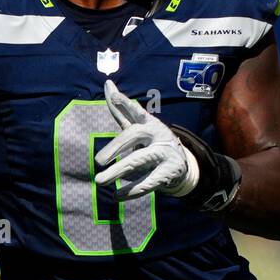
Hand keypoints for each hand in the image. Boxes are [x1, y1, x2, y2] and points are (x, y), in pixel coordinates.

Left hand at [94, 79, 198, 200]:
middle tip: (98, 161)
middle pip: (133, 136)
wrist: (181, 165)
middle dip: (115, 147)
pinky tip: (117, 196)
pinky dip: (130, 191)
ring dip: (118, 171)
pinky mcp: (168, 173)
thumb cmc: (152, 141)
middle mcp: (157, 134)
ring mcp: (164, 153)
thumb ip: (121, 108)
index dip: (125, 103)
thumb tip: (107, 83)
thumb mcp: (139, 125)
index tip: (114, 95)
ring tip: (99, 181)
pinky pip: (147, 183)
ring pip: (138, 161)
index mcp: (148, 122)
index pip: (136, 110)